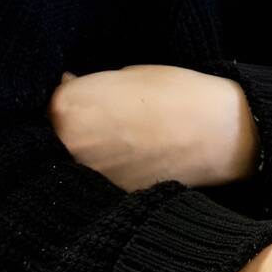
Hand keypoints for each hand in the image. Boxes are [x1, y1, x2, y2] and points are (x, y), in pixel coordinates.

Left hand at [50, 65, 258, 190]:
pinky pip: (96, 181)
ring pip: (72, 161)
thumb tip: (70, 89)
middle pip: (53, 135)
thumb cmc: (180, 94)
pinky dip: (108, 171)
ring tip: (121, 140)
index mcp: (68, 107)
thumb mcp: (129, 74)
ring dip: (87, 152)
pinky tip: (132, 158)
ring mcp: (87, 175)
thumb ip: (91, 85)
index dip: (69, 97)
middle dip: (72, 127)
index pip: (49, 102)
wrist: (222, 134)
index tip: (87, 95)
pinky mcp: (109, 197)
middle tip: (105, 119)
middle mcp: (68, 145)